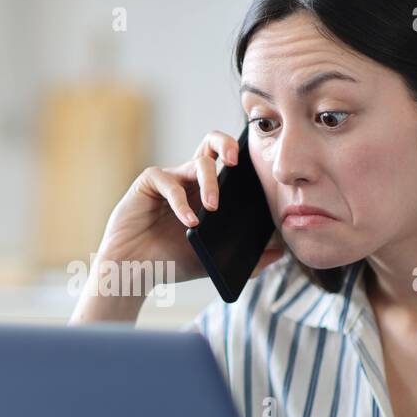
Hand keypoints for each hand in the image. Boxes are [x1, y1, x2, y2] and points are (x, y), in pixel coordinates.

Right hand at [94, 129, 284, 282]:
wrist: (134, 272)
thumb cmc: (171, 263)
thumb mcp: (215, 261)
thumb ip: (248, 260)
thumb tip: (281, 253)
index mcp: (207, 191)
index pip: (229, 162)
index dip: (245, 158)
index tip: (261, 170)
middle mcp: (189, 179)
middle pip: (212, 144)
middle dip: (228, 144)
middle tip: (237, 162)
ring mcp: (170, 179)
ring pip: (198, 162)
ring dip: (211, 183)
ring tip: (213, 207)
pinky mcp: (149, 183)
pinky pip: (170, 182)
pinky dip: (182, 203)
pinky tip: (189, 223)